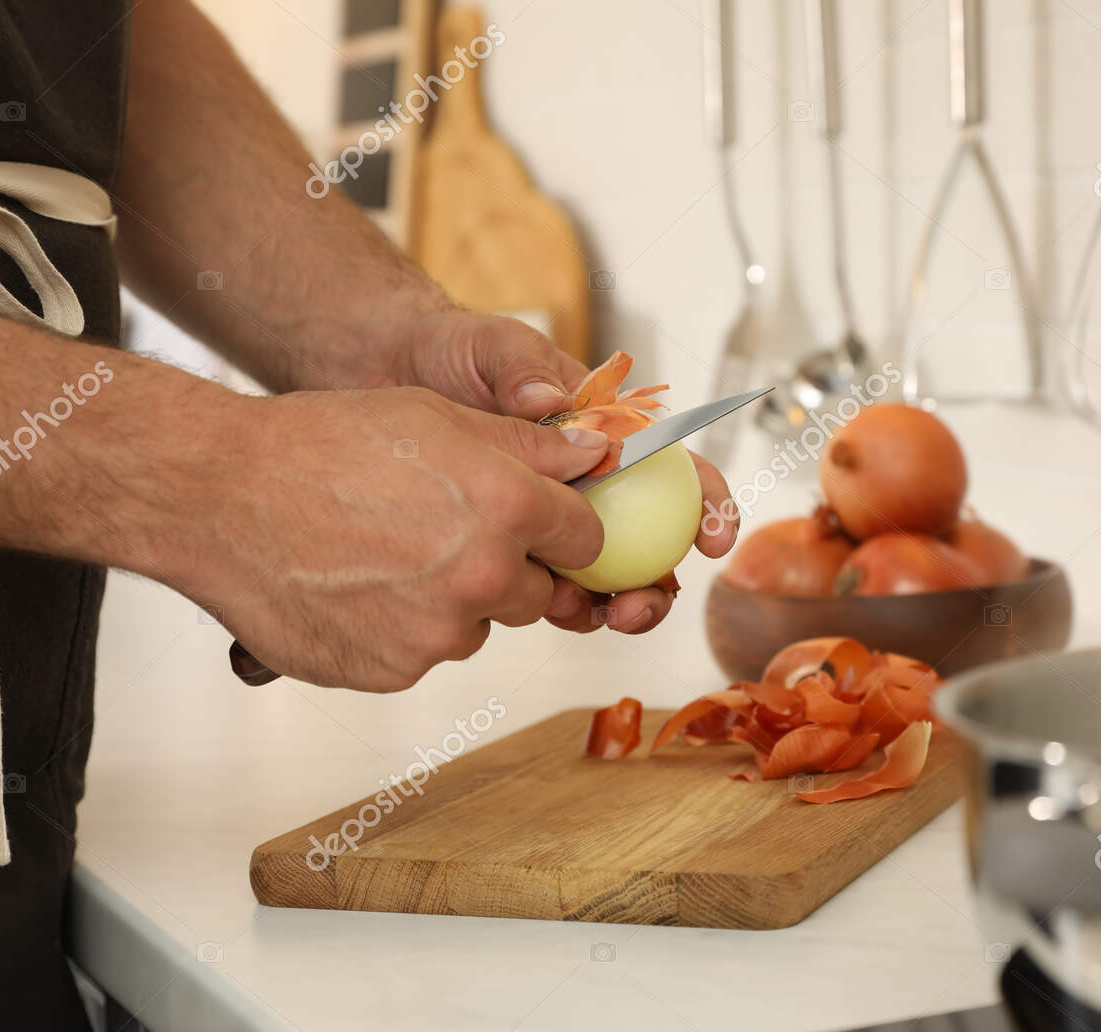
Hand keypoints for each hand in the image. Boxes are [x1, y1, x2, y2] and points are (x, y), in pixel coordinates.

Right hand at [190, 387, 610, 691]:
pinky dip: (399, 630)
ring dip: (451, 601)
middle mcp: (483, 575)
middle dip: (505, 567)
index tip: (539, 523)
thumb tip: (596, 455)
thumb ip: (528, 446)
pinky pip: (423, 654)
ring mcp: (438, 632)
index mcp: (506, 504)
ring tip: (382, 555)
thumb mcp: (435, 416)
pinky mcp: (394, 671)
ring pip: (477, 625)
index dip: (561, 528)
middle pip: (536, 591)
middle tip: (439, 533)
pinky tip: (355, 587)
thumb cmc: (320, 444)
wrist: (218, 497)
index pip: (586, 539)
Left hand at [381, 308, 741, 633]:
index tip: (713, 541)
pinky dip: (560, 608)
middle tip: (639, 604)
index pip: (676, 471)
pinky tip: (544, 611)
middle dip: (660, 585)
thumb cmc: (455, 351)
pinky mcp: (514, 547)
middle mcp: (592, 484)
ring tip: (600, 616)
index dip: (709, 507)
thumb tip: (551, 399)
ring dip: (615, 606)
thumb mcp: (494, 345)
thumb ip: (524, 369)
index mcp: (607, 434)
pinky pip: (550, 589)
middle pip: (652, 544)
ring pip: (608, 578)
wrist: (387, 376)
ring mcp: (555, 521)